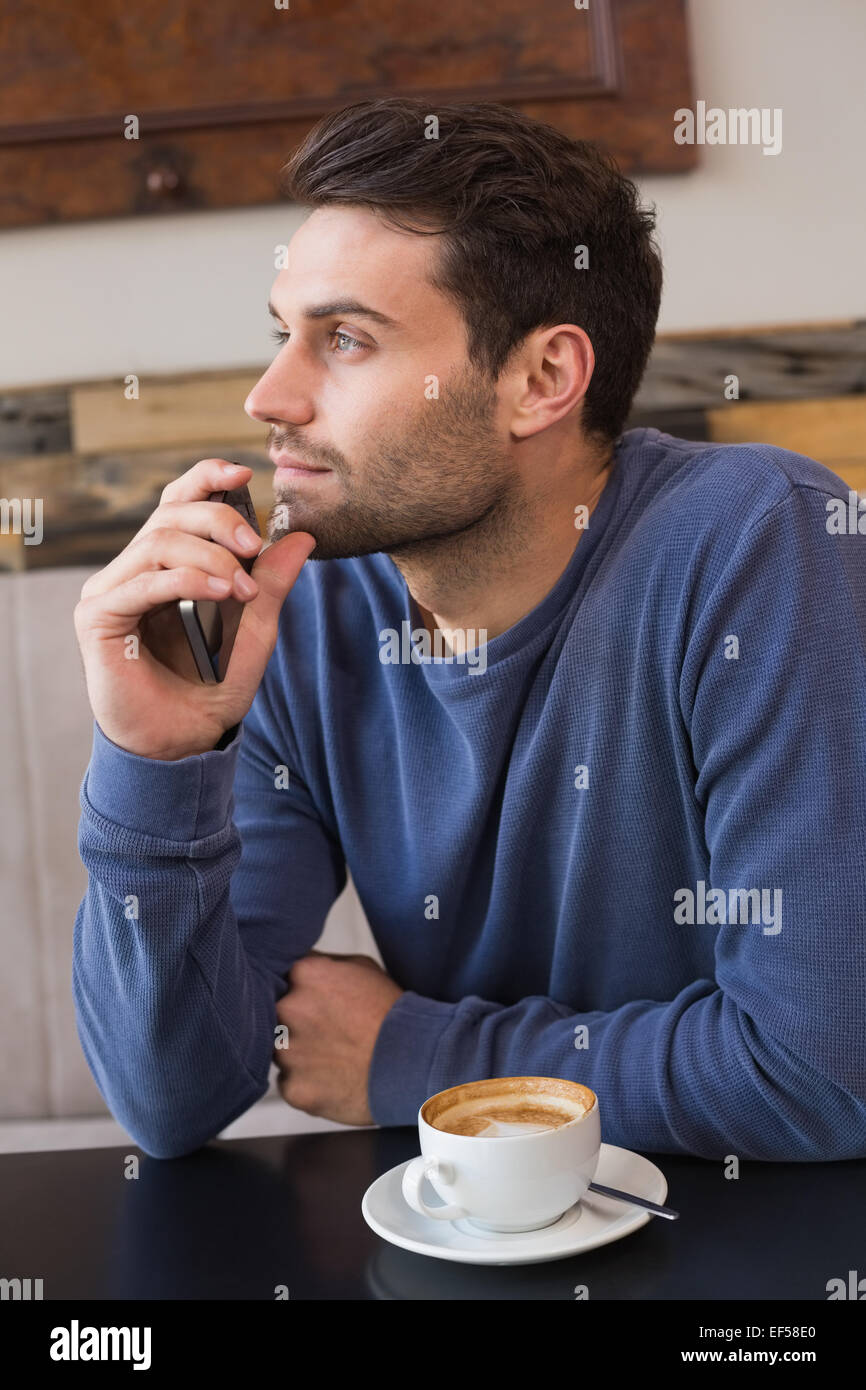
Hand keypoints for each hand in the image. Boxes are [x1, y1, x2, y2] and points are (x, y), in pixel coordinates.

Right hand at [73, 459, 315, 760]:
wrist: (185, 741)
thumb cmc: (213, 686)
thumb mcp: (256, 628)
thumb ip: (271, 583)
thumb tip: (303, 537)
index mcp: (166, 562)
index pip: (177, 501)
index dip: (206, 478)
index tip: (245, 471)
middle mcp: (134, 569)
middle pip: (170, 513)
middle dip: (219, 519)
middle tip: (254, 546)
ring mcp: (112, 591)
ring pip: (157, 541)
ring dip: (209, 556)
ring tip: (240, 587)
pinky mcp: (98, 617)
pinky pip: (142, 581)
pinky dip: (185, 579)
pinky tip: (219, 590)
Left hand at [273, 951, 403, 1125]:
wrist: (416, 1064)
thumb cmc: (394, 1015)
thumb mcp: (364, 969)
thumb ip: (324, 965)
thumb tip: (299, 969)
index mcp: (305, 974)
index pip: (283, 977)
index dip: (301, 992)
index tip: (317, 1002)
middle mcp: (289, 1009)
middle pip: (277, 1015)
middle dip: (297, 1022)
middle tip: (328, 1032)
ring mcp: (289, 1052)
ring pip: (280, 1051)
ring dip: (301, 1054)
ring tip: (336, 1057)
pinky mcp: (295, 1089)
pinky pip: (290, 1083)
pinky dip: (308, 1083)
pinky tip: (335, 1078)